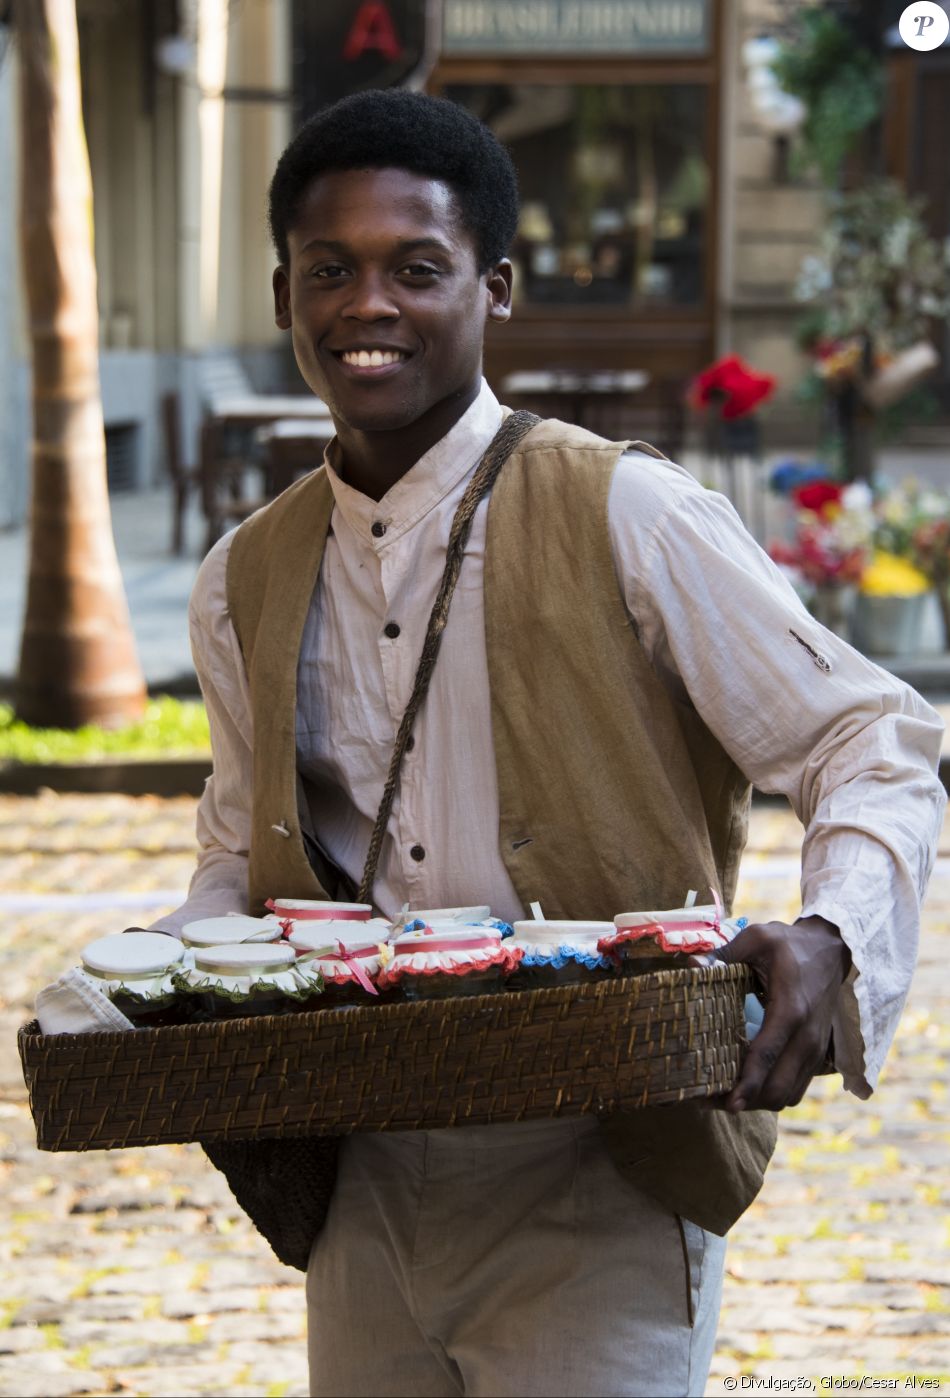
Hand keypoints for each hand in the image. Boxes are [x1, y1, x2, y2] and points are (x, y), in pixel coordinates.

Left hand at [716, 915, 850, 1112]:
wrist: (833, 950)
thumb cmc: (790, 945)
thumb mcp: (757, 939)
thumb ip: (724, 955)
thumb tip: (691, 968)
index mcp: (790, 1009)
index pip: (767, 1056)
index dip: (747, 1084)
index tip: (728, 1104)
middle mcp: (807, 1037)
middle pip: (779, 1089)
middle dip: (746, 1101)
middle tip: (708, 1100)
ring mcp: (816, 1050)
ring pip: (788, 1095)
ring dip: (757, 1103)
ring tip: (722, 1097)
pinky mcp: (817, 1056)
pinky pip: (795, 1089)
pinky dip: (771, 1095)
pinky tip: (746, 1087)